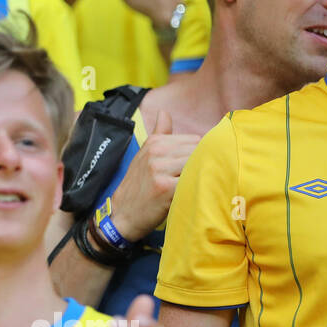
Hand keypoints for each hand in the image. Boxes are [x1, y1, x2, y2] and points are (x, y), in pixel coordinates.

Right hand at [105, 110, 199, 239]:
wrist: (123, 214)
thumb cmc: (138, 186)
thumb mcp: (144, 155)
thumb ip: (159, 134)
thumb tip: (164, 112)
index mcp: (154, 142)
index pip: (194, 139)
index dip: (199, 153)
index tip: (196, 167)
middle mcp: (156, 152)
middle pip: (198, 150)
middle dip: (204, 163)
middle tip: (200, 178)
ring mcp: (159, 169)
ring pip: (197, 163)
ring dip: (202, 175)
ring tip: (197, 186)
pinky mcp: (165, 187)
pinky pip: (192, 180)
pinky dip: (197, 186)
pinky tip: (194, 193)